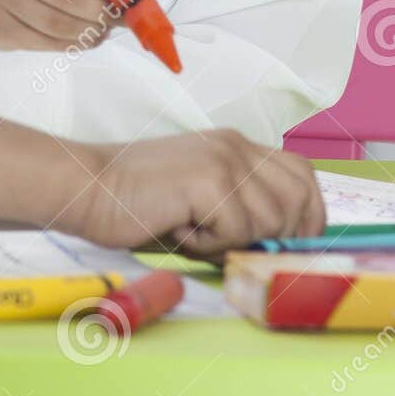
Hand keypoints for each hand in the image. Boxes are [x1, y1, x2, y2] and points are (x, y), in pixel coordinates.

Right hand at [64, 130, 326, 257]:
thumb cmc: (135, 205)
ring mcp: (225, 160)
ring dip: (233, 243)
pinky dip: (209, 244)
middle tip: (234, 248)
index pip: (302, 175)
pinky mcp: (210, 180)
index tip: (293, 246)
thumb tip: (279, 248)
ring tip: (192, 234)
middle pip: (299, 198)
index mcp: (237, 146)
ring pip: (270, 221)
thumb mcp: (200, 202)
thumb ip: (240, 212)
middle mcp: (237, 146)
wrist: (85, 188)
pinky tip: (178, 229)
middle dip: (281, 237)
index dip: (309, 215)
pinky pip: (237, 230)